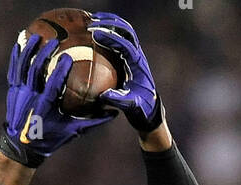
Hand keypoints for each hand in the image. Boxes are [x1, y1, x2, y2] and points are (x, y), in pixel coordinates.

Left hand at [0, 30, 114, 166]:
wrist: (22, 147)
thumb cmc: (50, 139)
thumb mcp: (72, 131)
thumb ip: (92, 122)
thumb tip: (113, 113)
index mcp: (44, 107)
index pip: (52, 85)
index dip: (59, 70)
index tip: (68, 57)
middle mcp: (30, 98)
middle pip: (35, 71)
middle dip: (44, 54)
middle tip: (54, 41)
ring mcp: (18, 94)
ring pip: (22, 68)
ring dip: (28, 50)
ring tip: (36, 36)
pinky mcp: (12, 91)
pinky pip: (13, 69)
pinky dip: (16, 55)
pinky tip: (21, 41)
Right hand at [87, 13, 162, 133]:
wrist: (148, 109)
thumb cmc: (140, 108)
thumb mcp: (131, 106)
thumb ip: (119, 100)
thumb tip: (104, 95)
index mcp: (138, 64)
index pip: (125, 44)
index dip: (111, 38)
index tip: (95, 34)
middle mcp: (137, 55)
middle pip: (126, 31)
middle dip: (109, 24)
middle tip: (92, 23)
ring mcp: (134, 54)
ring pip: (124, 31)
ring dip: (110, 23)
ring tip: (92, 20)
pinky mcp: (129, 57)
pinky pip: (120, 39)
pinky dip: (109, 31)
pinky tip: (95, 31)